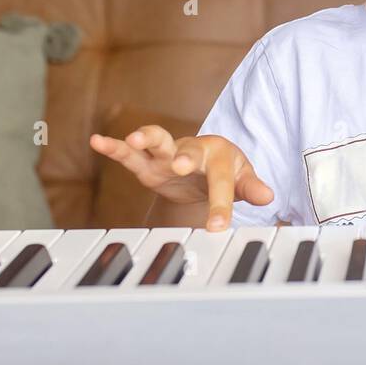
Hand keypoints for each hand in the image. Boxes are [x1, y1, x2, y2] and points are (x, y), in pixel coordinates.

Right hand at [89, 126, 272, 231]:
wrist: (204, 165)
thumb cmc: (225, 171)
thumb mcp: (241, 179)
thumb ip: (251, 188)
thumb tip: (268, 196)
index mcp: (220, 155)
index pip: (221, 181)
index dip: (220, 204)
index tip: (218, 227)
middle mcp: (192, 150)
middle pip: (188, 150)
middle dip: (184, 157)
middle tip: (180, 166)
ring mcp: (166, 154)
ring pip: (156, 141)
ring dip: (145, 138)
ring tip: (134, 139)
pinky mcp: (146, 163)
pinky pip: (128, 153)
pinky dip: (113, 147)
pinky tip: (97, 141)